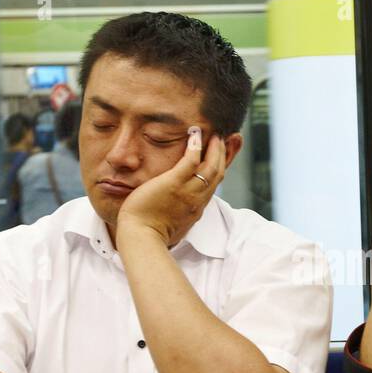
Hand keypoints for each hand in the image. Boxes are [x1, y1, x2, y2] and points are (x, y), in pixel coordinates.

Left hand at [116, 127, 225, 247]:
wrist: (141, 238)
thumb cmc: (150, 233)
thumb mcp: (173, 225)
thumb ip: (178, 214)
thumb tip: (177, 213)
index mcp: (197, 208)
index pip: (215, 184)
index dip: (223, 167)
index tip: (228, 153)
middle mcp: (197, 200)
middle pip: (218, 173)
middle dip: (226, 154)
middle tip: (230, 137)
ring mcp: (187, 192)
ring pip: (211, 167)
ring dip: (215, 149)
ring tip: (214, 134)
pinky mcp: (174, 184)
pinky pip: (191, 162)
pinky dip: (196, 147)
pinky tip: (195, 135)